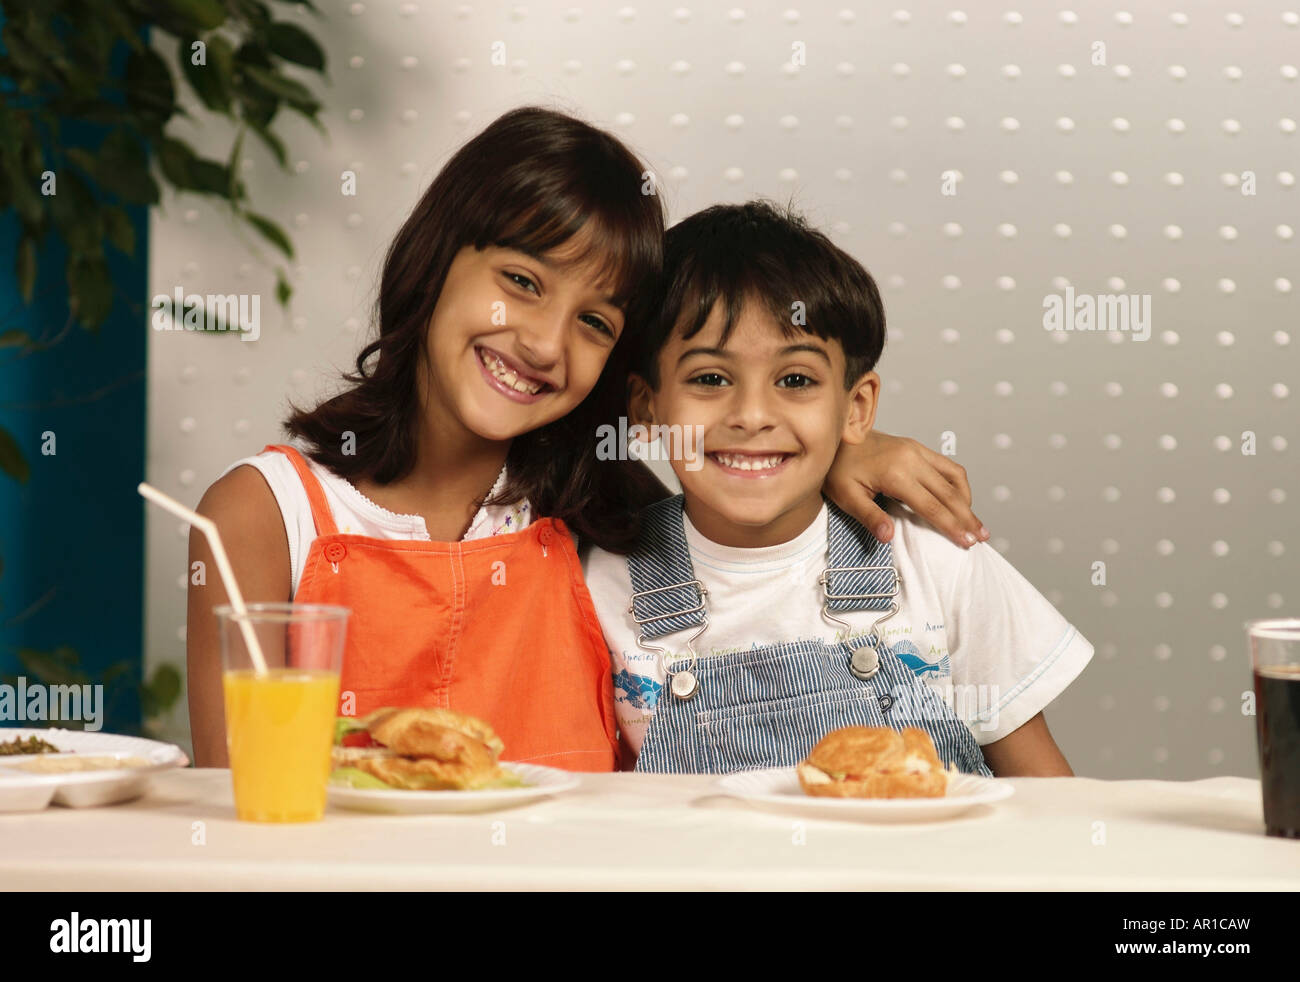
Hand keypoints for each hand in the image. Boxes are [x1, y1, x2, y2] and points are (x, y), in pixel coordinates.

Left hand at [823, 431, 988, 548]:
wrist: (835, 438)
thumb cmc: (838, 469)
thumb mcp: (846, 497)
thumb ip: (869, 517)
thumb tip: (888, 537)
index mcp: (895, 474)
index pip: (932, 506)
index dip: (951, 526)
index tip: (967, 542)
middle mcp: (911, 459)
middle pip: (949, 493)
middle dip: (967, 517)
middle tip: (981, 537)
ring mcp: (916, 450)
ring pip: (953, 476)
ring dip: (967, 500)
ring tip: (975, 522)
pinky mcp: (916, 447)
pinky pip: (946, 465)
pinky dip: (958, 483)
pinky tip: (961, 499)